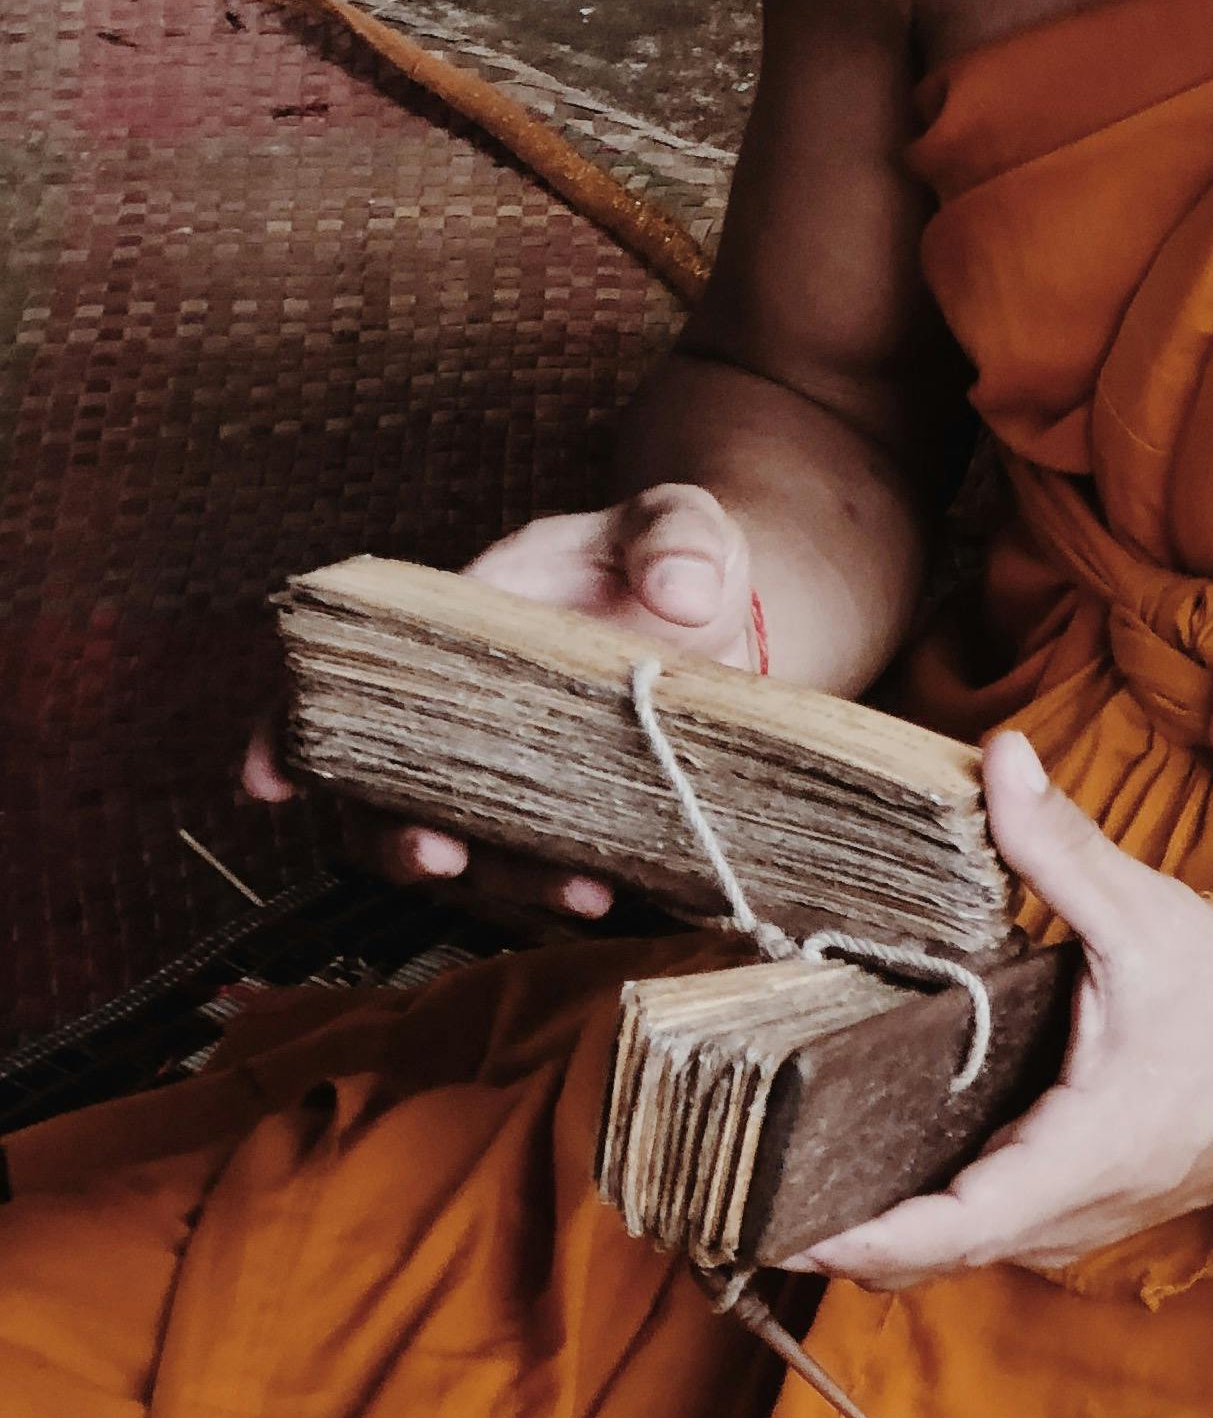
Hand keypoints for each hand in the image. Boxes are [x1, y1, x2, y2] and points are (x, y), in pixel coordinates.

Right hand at [240, 484, 756, 922]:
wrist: (739, 616)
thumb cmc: (677, 556)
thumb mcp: (678, 523)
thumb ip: (676, 539)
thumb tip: (680, 593)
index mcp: (458, 634)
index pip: (346, 684)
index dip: (289, 732)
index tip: (267, 778)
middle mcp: (472, 720)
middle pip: (396, 796)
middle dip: (402, 838)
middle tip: (440, 855)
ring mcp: (527, 778)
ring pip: (480, 848)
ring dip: (510, 880)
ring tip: (578, 890)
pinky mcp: (588, 818)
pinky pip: (560, 867)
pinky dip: (576, 889)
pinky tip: (617, 894)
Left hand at [789, 731, 1212, 1284]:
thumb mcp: (1149, 918)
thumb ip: (1060, 847)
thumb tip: (1000, 756)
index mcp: (1077, 1158)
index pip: (943, 1233)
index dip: (854, 1238)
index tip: (771, 1223)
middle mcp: (1070, 1214)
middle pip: (930, 1257)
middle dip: (839, 1230)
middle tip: (742, 1179)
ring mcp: (1079, 1224)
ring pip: (958, 1250)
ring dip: (882, 1223)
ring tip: (789, 1164)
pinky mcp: (1087, 1208)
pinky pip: (990, 1229)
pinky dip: (931, 1209)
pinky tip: (881, 1152)